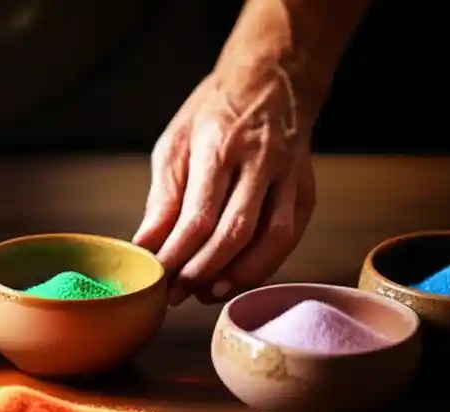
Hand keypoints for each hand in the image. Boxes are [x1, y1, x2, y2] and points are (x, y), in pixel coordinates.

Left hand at [134, 59, 316, 304]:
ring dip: (237, 275)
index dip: (176, 255)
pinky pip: (289, 236)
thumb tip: (144, 245)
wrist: (274, 78)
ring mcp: (289, 175)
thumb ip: (163, 197)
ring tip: (206, 293)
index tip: (155, 277)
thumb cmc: (215, 112)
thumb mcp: (176, 143)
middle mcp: (259, 160)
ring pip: (270, 239)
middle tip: (176, 294)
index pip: (198, 216)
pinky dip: (265, 264)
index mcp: (219, 146)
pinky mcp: (306, 188)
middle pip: (234, 232)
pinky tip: (238, 277)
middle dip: (202, 271)